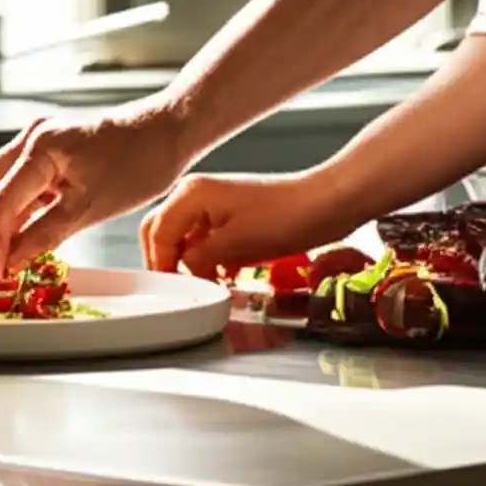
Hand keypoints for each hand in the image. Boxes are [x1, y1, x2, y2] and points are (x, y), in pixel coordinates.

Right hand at [0, 96, 184, 276]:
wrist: (168, 132)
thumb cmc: (140, 162)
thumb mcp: (91, 208)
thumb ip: (45, 234)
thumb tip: (11, 262)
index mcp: (40, 147)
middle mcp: (30, 139)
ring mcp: (35, 144)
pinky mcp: (45, 155)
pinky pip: (16, 187)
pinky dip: (12, 215)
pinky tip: (17, 240)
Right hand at [139, 172, 356, 277]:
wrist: (328, 203)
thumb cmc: (287, 217)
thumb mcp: (235, 244)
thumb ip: (198, 259)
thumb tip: (183, 273)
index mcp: (190, 194)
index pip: (157, 235)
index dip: (160, 265)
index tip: (171, 291)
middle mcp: (194, 194)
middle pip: (161, 232)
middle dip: (166, 261)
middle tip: (179, 288)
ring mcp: (211, 204)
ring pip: (182, 238)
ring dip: (187, 263)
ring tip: (203, 285)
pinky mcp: (228, 215)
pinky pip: (203, 240)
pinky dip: (205, 260)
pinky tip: (221, 276)